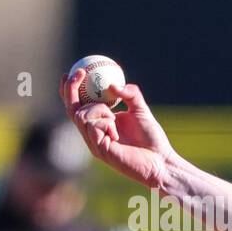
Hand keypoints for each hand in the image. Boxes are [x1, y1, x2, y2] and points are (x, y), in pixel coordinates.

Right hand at [59, 69, 175, 188]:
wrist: (160, 160)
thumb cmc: (152, 139)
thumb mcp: (141, 110)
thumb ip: (131, 95)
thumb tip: (112, 85)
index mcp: (100, 122)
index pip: (80, 104)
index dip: (73, 88)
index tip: (78, 70)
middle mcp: (93, 132)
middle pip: (71, 108)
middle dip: (71, 89)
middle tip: (79, 74)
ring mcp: (94, 142)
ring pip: (81, 116)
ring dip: (98, 110)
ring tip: (114, 118)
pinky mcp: (98, 150)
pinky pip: (92, 127)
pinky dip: (105, 123)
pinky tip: (117, 133)